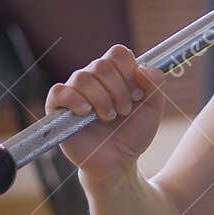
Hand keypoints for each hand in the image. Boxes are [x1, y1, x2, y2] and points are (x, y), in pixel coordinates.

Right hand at [44, 44, 168, 178]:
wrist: (119, 161)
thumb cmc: (134, 133)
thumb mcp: (154, 107)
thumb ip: (155, 83)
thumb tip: (141, 68)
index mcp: (115, 74)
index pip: (118, 53)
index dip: (129, 71)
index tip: (137, 94)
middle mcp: (93, 78)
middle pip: (102, 65)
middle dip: (119, 90)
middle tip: (124, 111)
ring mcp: (75, 92)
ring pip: (83, 77)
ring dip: (101, 98)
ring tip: (109, 117)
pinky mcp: (58, 109)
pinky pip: (59, 91)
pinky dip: (75, 100)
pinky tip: (87, 112)